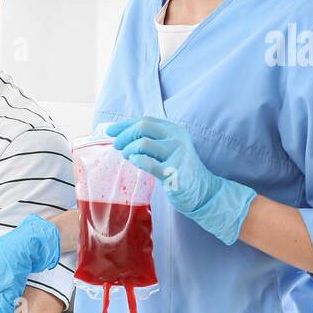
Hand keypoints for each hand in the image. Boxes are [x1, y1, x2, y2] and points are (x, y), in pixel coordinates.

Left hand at [106, 116, 255, 244]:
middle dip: (124, 135)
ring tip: (128, 157)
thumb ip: (150, 139)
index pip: (145, 120)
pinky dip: (138, 160)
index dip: (124, 124)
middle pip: (143, 127)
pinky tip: (135, 162)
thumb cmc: (178, 169)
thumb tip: (120, 134)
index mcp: (174, 130)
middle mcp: (177, 139)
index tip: (110, 131)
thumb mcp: (168, 148)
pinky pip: (149, 163)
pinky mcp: (174, 172)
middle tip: (117, 146)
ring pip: (143, 143)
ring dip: (129, 149)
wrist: (202, 191)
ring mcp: (177, 154)